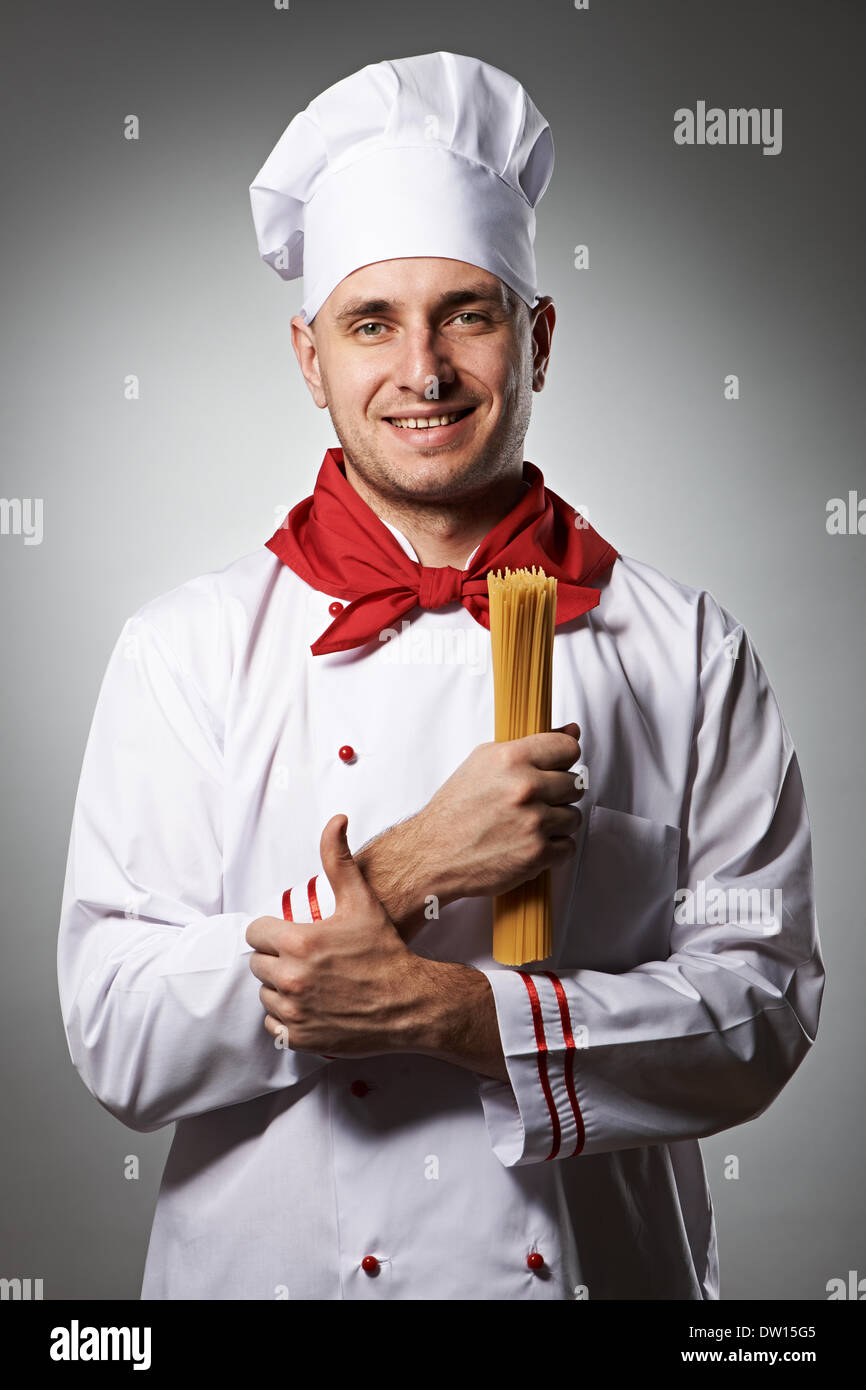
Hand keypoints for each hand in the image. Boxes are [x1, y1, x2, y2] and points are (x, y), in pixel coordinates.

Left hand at [246, 813, 429, 1056]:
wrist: (410, 1002)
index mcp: (298, 942)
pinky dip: (287, 1017)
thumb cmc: (385, 951)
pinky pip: (274, 1025)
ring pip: (266, 994)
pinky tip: (311, 1005)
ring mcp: (295, 1011)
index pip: (255, 934)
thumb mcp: (361, 900)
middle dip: (277, 959)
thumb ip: (338, 859)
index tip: (291, 935)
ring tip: (310, 981)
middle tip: (306, 958)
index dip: (273, 932)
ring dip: (281, 988)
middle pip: (258, 964)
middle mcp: (291, 978)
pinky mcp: (300, 1037)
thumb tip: (335, 821)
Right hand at [413, 722, 583, 905]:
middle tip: (532, 802)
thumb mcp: (484, 761)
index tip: (555, 768)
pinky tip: (527, 844)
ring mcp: (533, 822)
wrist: (432, 853)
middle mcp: (525, 788)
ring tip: (526, 825)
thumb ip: (531, 745)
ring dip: (555, 823)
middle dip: (557, 794)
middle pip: (575, 784)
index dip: (563, 759)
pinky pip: (568, 847)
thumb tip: (572, 731)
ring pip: (573, 817)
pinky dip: (552, 849)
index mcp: (511, 759)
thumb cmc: (455, 809)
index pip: (568, 748)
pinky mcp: (537, 854)